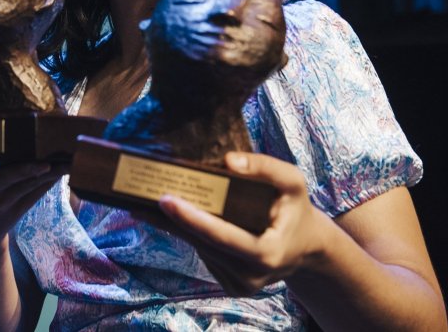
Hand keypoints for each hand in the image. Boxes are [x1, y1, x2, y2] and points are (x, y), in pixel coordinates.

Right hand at [0, 136, 67, 245]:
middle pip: (3, 179)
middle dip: (24, 169)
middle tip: (43, 159)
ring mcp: (0, 206)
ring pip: (28, 186)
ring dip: (49, 173)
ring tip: (68, 159)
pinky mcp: (17, 211)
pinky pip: (37, 193)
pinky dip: (52, 180)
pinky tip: (66, 167)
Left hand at [156, 151, 333, 296]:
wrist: (307, 247)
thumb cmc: (297, 210)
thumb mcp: (292, 181)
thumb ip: (264, 167)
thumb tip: (226, 161)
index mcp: (266, 254)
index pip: (221, 236)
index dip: (191, 218)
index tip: (164, 199)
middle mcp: (251, 277)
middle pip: (202, 243)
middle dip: (172, 219)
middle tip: (140, 196)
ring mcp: (240, 285)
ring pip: (200, 250)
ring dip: (176, 226)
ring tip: (149, 203)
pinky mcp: (231, 286)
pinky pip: (205, 255)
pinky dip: (191, 235)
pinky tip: (174, 217)